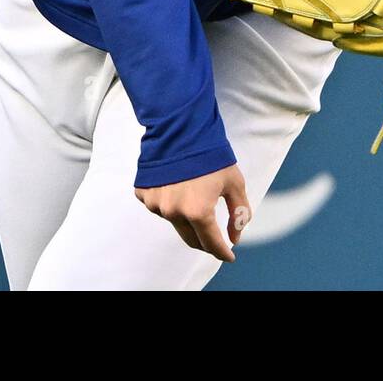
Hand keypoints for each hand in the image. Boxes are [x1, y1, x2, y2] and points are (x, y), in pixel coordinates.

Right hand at [134, 163, 250, 261]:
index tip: (229, 256)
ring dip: (186, 216)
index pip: (211, 243)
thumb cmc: (210, 153)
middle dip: (205, 241)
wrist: (179, 126)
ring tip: (193, 191)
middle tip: (215, 236)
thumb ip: (238, 212)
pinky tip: (175, 184)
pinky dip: (168, 202)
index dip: (223, 252)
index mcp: (198, 211)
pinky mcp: (144, 194)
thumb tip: (235, 237)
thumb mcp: (234, 182)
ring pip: (175, 221)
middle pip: (191, 239)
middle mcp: (174, 212)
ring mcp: (156, 204)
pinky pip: (159, 206)